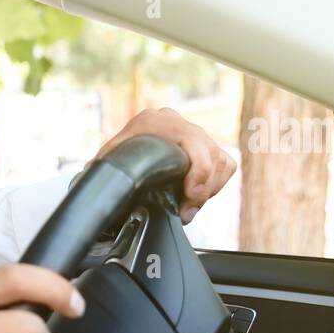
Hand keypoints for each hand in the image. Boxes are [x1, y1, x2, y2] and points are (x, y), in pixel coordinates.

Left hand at [94, 108, 235, 223]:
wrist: (117, 158)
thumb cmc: (111, 164)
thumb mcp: (108, 168)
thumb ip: (112, 175)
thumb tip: (113, 195)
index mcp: (152, 121)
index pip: (191, 139)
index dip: (198, 170)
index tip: (191, 196)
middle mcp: (174, 121)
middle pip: (209, 153)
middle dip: (202, 188)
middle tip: (186, 211)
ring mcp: (191, 131)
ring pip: (220, 160)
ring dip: (208, 188)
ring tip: (189, 206)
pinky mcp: (204, 145)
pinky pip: (225, 163)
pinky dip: (216, 183)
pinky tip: (197, 195)